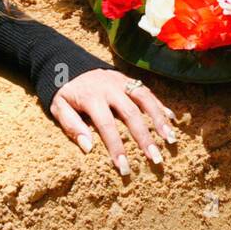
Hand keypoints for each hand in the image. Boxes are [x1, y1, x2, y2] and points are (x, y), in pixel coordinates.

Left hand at [49, 69, 175, 174]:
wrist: (67, 61)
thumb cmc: (64, 91)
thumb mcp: (59, 107)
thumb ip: (71, 126)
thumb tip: (88, 148)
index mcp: (91, 98)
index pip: (107, 126)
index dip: (117, 148)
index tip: (125, 168)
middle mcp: (110, 88)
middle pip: (132, 114)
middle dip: (145, 138)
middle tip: (156, 159)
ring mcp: (121, 82)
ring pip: (145, 100)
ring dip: (160, 120)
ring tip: (171, 140)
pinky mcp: (128, 79)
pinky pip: (147, 91)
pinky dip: (160, 105)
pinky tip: (171, 119)